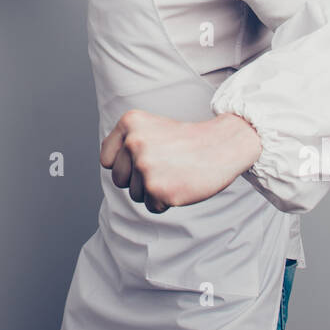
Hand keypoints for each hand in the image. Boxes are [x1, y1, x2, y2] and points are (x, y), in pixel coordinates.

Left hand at [99, 109, 262, 213]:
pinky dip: (166, 201)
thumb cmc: (187, 140)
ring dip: (154, 190)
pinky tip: (181, 183)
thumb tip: (106, 164)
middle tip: (165, 165)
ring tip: (174, 172)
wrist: (222, 145)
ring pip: (135, 194)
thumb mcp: (150, 126)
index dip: (124, 164)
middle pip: (119, 179)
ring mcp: (145, 166)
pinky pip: (151, 207)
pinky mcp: (158, 190)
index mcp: (130, 123)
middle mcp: (134, 142)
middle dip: (139, 179)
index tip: (144, 159)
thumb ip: (126, 142)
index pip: (106, 159)